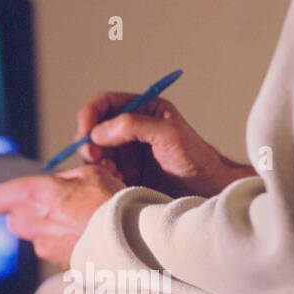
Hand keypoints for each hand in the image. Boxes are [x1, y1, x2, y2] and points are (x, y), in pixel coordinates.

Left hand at [0, 164, 124, 265]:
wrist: (136, 241)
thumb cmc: (113, 202)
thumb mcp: (90, 173)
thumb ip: (63, 179)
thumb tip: (56, 184)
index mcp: (34, 196)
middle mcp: (33, 225)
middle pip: (16, 219)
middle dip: (30, 212)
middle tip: (56, 204)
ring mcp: (45, 248)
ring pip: (36, 236)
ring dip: (50, 228)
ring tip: (80, 220)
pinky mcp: (59, 264)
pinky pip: (55, 250)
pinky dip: (66, 242)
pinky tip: (88, 234)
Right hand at [74, 92, 254, 197]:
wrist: (207, 189)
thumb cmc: (196, 158)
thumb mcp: (168, 134)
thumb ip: (134, 125)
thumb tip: (99, 131)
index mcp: (142, 109)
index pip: (105, 104)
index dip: (90, 114)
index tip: (86, 132)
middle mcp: (131, 129)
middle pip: (94, 129)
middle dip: (90, 143)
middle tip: (97, 158)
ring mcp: (127, 152)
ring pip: (96, 153)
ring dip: (97, 163)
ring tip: (113, 173)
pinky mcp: (126, 173)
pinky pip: (104, 173)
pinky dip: (104, 177)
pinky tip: (118, 183)